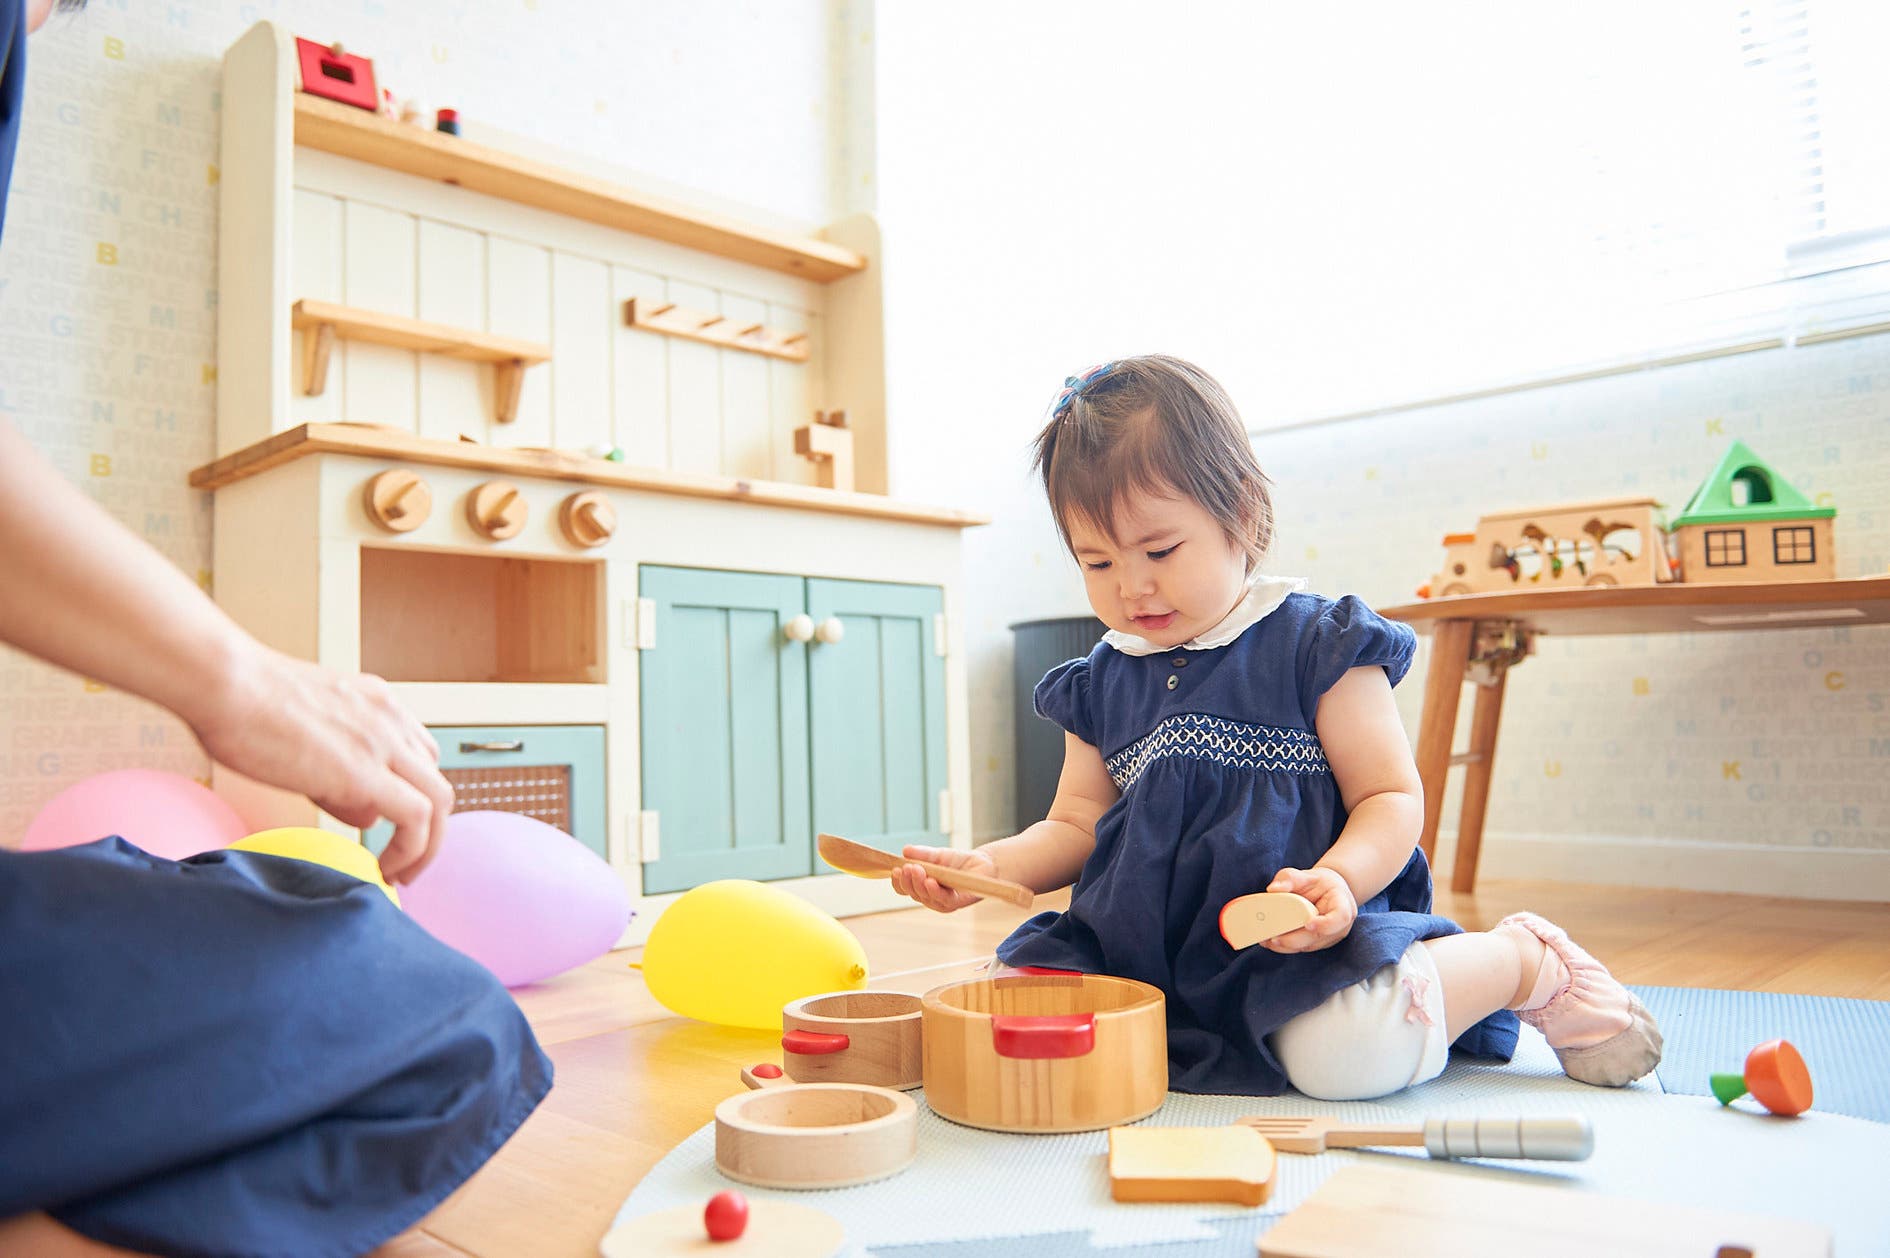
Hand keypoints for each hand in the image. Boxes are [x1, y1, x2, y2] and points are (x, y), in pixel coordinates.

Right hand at [190, 644, 453, 884]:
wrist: (223, 681)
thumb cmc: (240, 700)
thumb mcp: (306, 728)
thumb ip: (337, 767)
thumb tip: (363, 812)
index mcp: (376, 703)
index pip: (417, 754)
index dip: (409, 793)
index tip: (391, 825)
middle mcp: (389, 719)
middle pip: (435, 779)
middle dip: (429, 826)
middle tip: (405, 859)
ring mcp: (383, 743)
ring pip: (439, 800)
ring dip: (426, 845)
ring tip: (400, 873)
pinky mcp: (365, 773)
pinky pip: (416, 818)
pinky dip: (412, 850)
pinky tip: (385, 870)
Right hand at [889, 845, 996, 913]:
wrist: (984, 863)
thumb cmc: (959, 862)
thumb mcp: (937, 855)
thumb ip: (922, 854)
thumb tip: (905, 851)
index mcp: (922, 887)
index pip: (904, 889)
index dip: (898, 881)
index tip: (894, 869)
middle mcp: (931, 897)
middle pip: (913, 893)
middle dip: (908, 880)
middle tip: (907, 867)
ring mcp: (944, 902)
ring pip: (926, 897)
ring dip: (919, 884)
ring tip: (916, 870)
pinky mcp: (959, 903)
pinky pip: (944, 900)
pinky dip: (935, 891)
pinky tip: (930, 881)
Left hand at [1261, 866, 1356, 952]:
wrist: (1326, 892)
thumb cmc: (1318, 883)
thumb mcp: (1306, 875)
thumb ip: (1290, 878)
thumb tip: (1273, 889)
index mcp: (1343, 904)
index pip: (1341, 917)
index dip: (1326, 924)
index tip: (1308, 923)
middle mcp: (1339, 925)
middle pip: (1319, 936)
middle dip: (1295, 939)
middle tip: (1274, 938)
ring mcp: (1329, 937)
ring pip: (1308, 946)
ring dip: (1287, 946)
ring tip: (1265, 940)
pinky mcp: (1316, 943)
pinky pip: (1302, 947)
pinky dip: (1285, 946)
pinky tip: (1269, 941)